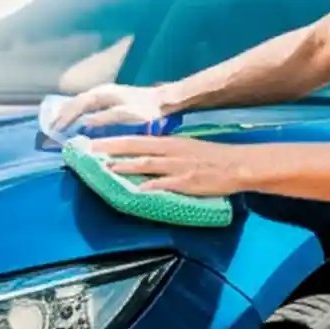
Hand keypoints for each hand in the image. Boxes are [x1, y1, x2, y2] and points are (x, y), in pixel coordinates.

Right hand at [52, 83, 173, 130]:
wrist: (163, 100)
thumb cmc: (147, 109)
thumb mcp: (127, 115)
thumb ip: (106, 118)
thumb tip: (86, 122)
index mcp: (102, 94)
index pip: (77, 106)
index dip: (66, 118)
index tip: (55, 130)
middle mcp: (101, 90)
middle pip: (76, 102)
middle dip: (62, 115)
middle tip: (51, 129)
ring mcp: (105, 92)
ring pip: (80, 101)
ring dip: (68, 112)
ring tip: (58, 124)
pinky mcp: (109, 97)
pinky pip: (87, 103)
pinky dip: (78, 111)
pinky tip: (76, 118)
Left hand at [90, 135, 252, 195]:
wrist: (238, 164)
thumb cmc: (214, 157)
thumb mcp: (188, 148)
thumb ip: (167, 152)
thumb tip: (145, 157)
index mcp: (171, 143)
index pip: (138, 139)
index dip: (115, 140)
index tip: (95, 142)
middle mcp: (172, 151)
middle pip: (137, 147)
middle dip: (113, 148)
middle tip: (90, 150)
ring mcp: (179, 167)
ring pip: (147, 163)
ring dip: (126, 165)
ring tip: (107, 167)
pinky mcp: (187, 182)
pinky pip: (166, 184)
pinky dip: (151, 186)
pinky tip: (138, 190)